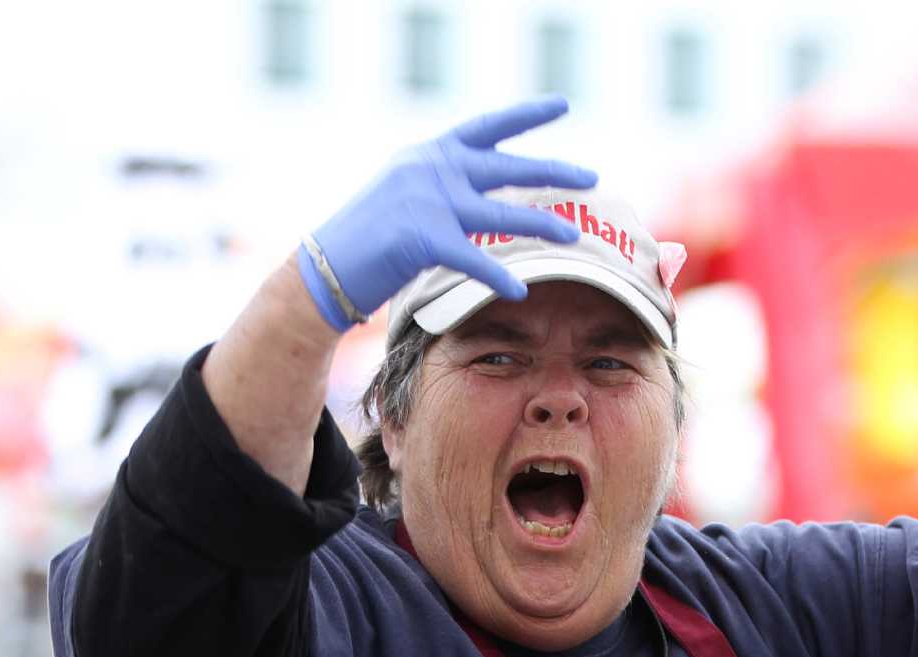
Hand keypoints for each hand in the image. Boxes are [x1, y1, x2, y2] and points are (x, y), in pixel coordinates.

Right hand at [299, 97, 597, 330]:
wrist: (325, 265)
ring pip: (501, 211)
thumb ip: (442, 184)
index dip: (527, 115)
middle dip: (554, 170)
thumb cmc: (368, 237)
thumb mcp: (405, 193)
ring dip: (541, 223)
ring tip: (574, 234)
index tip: (562, 105)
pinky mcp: (422, 238)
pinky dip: (498, 275)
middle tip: (592, 176)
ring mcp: (428, 201)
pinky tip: (520, 289)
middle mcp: (432, 169)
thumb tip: (481, 189)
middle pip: (508, 166)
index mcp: (430, 154)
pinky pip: (474, 258)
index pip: (487, 126)